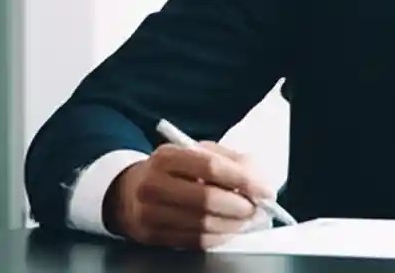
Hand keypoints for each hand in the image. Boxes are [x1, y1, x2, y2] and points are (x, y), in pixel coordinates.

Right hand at [104, 141, 271, 248]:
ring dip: (233, 225)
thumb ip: (230, 161)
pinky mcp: (151, 236)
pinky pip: (194, 241)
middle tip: (258, 209)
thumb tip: (258, 180)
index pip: (211, 167)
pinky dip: (219, 237)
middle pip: (207, 199)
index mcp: (167, 156)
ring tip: (247, 220)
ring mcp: (149, 213)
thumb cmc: (175, 170)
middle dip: (240, 207)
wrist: (129, 191)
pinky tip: (229, 230)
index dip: (243, 180)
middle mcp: (153, 184)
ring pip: (202, 224)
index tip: (265, 191)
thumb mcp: (198, 153)